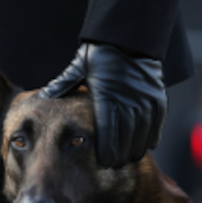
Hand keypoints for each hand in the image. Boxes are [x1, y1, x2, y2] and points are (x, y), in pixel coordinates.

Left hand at [41, 42, 166, 168]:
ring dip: (136, 149)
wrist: (129, 37)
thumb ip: (63, 84)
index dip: (106, 151)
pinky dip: (152, 136)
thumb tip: (44, 96)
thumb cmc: (100, 53)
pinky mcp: (158, 96)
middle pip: (126, 138)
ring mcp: (145, 99)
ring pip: (143, 133)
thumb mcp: (78, 66)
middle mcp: (127, 100)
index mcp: (105, 96)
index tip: (103, 163)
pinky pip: (157, 122)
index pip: (107, 133)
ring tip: (127, 159)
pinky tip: (145, 145)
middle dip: (120, 155)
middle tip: (113, 165)